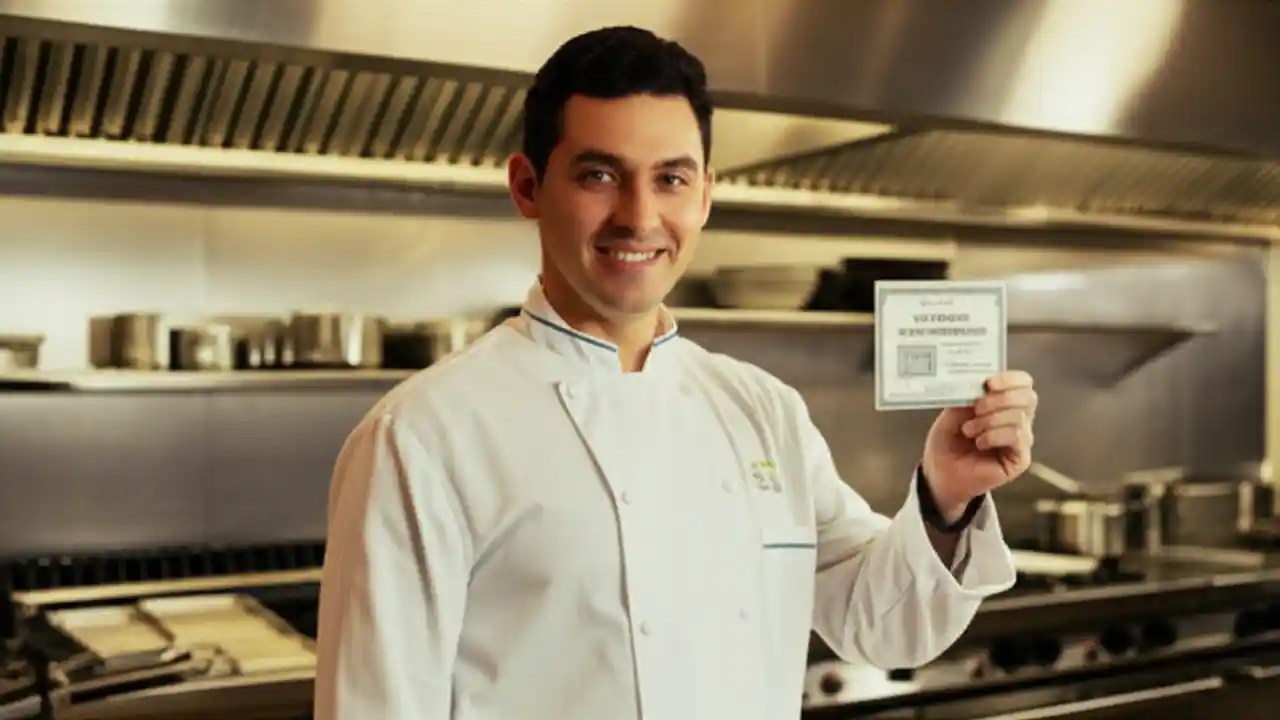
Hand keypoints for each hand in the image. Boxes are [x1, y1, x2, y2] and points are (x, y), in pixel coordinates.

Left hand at [922, 371, 1036, 521]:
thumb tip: (979, 385)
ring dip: (990, 420)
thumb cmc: (947, 443)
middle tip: (976, 408)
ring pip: (1019, 417)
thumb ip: (966, 398)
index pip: (1023, 382)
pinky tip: (980, 443)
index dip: (1010, 379)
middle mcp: (1018, 419)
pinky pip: (1017, 437)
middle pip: (1028, 397)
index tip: (988, 383)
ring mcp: (1021, 439)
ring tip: (968, 430)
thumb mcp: (950, 414)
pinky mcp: (1020, 458)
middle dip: (1000, 398)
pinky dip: (995, 435)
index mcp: (1004, 403)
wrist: (941, 473)